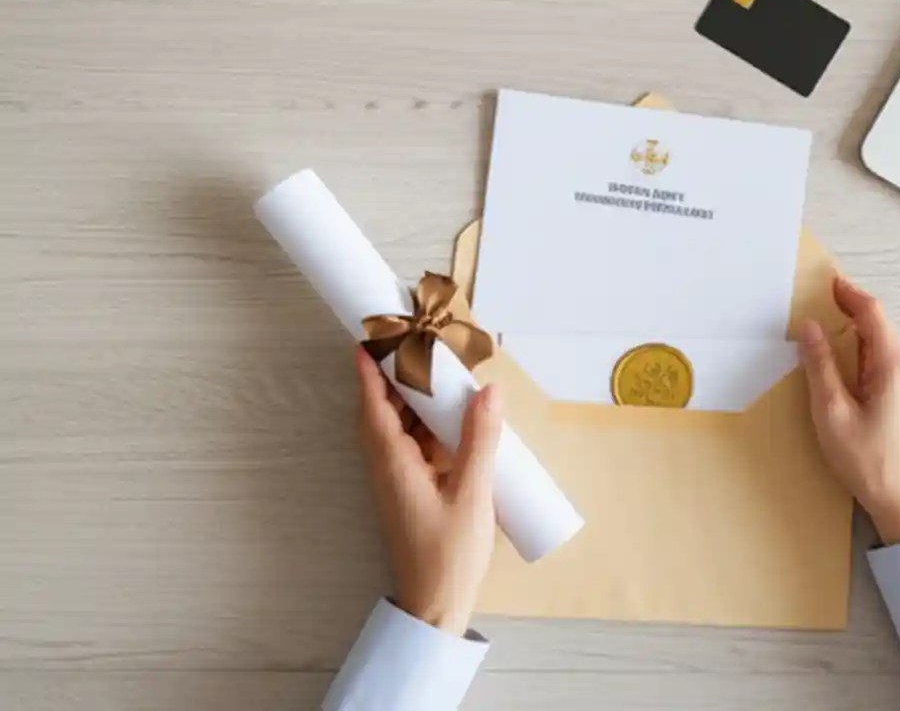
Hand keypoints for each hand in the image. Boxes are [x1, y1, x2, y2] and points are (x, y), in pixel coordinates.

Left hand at [354, 347, 501, 634]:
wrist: (436, 605)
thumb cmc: (449, 554)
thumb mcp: (473, 493)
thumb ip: (480, 440)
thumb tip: (487, 391)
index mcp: (394, 464)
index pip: (374, 407)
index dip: (369, 372)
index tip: (367, 339)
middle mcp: (388, 469)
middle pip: (383, 413)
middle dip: (394, 379)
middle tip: (414, 345)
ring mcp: (398, 483)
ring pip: (398, 431)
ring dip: (412, 403)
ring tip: (438, 375)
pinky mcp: (410, 494)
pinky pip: (411, 449)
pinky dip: (425, 428)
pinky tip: (451, 423)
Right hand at [799, 277, 899, 544]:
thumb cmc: (868, 460)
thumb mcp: (832, 412)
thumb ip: (820, 366)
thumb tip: (809, 328)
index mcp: (891, 365)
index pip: (872, 313)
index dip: (848, 294)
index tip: (827, 281)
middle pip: (878, 326)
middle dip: (849, 310)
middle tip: (817, 302)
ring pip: (879, 345)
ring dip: (853, 334)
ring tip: (822, 331)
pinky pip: (881, 363)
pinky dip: (860, 353)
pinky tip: (840, 365)